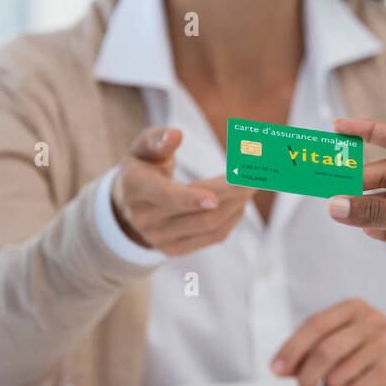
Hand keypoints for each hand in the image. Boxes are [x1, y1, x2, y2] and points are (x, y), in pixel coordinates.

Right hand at [110, 127, 254, 256]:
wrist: (128, 203)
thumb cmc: (144, 166)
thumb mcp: (144, 147)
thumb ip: (159, 139)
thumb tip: (177, 135)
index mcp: (135, 187)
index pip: (164, 196)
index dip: (190, 198)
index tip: (216, 197)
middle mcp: (144, 218)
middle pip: (199, 212)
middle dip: (233, 192)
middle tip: (257, 173)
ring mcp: (159, 239)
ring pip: (211, 225)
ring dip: (239, 203)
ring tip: (254, 183)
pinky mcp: (175, 250)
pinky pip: (213, 236)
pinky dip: (233, 217)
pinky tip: (241, 200)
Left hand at [270, 299, 385, 385]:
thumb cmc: (359, 345)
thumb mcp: (338, 335)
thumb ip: (307, 347)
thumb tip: (279, 368)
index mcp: (353, 307)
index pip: (316, 324)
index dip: (292, 348)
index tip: (276, 369)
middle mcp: (372, 320)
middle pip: (325, 351)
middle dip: (306, 375)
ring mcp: (385, 344)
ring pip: (337, 376)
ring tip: (335, 384)